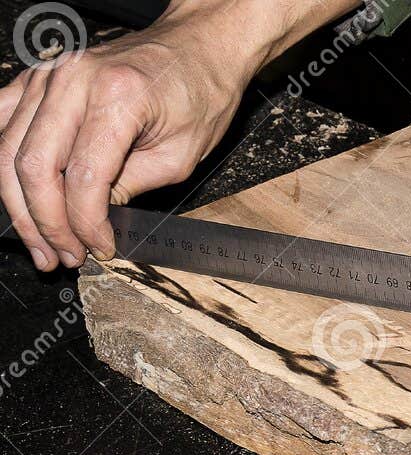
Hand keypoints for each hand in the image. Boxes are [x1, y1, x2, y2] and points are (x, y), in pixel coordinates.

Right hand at [0, 0, 355, 271]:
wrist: (196, 48)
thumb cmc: (197, 94)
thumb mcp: (181, 154)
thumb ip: (132, 186)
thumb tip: (93, 222)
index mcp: (117, 98)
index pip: (82, 178)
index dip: (84, 224)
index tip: (98, 250)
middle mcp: (73, 81)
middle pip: (33, 166)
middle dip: (44, 223)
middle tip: (61, 258)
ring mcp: (48, 76)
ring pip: (6, 149)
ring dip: (19, 205)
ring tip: (40, 244)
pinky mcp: (37, 78)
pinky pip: (2, 123)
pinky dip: (5, 166)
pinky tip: (19, 199)